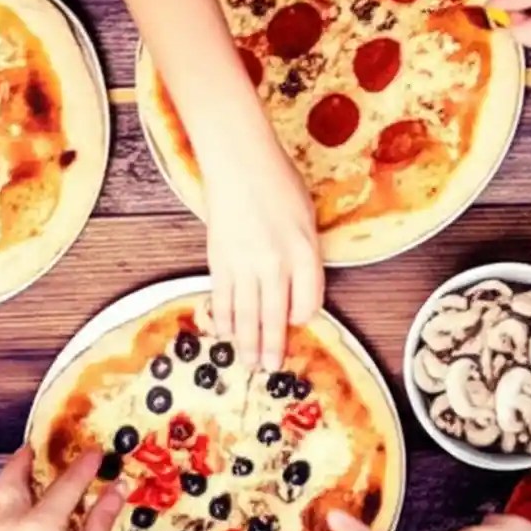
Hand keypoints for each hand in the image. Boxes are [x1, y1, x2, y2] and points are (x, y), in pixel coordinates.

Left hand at [0, 448, 124, 530]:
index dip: (84, 467)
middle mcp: (10, 525)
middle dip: (29, 459)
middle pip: (15, 479)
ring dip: (9, 476)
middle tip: (39, 446)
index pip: (67, 484)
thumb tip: (116, 491)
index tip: (96, 452)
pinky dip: (0, 498)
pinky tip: (11, 506)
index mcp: (39, 525)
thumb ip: (100, 524)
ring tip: (22, 468)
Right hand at [201, 125, 323, 371]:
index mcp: (305, 252)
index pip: (309, 302)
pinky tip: (225, 333)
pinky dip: (224, 320)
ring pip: (247, 316)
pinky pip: (223, 300)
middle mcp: (277, 264)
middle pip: (276, 317)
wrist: (239, 162)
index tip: (297, 322)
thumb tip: (297, 288)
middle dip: (274, 346)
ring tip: (249, 362)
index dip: (303, 317)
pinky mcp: (220, 262)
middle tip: (271, 367)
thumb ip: (305, 255)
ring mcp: (246, 265)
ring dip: (248, 343)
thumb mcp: (306, 218)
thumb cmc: (278, 182)